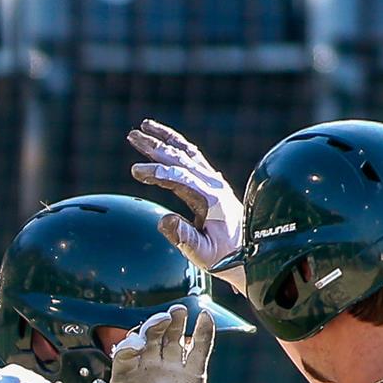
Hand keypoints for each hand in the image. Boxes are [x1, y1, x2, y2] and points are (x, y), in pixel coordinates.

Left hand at [93, 305, 214, 382]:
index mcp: (126, 375)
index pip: (126, 352)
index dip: (130, 346)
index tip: (136, 345)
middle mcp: (147, 366)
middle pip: (150, 338)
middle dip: (155, 326)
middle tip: (164, 318)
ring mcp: (170, 367)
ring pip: (172, 339)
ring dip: (176, 323)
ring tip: (179, 311)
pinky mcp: (192, 374)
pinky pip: (198, 350)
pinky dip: (203, 334)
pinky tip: (206, 318)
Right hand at [128, 120, 246, 293]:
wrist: (250, 254)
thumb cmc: (225, 256)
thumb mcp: (203, 253)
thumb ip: (184, 237)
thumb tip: (163, 220)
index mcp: (212, 199)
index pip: (180, 177)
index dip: (157, 172)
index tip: (135, 170)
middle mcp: (214, 185)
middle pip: (181, 158)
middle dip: (155, 146)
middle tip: (132, 135)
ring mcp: (214, 182)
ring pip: (188, 152)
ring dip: (165, 139)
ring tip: (144, 127)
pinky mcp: (212, 184)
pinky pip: (193, 158)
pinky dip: (176, 147)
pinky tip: (165, 142)